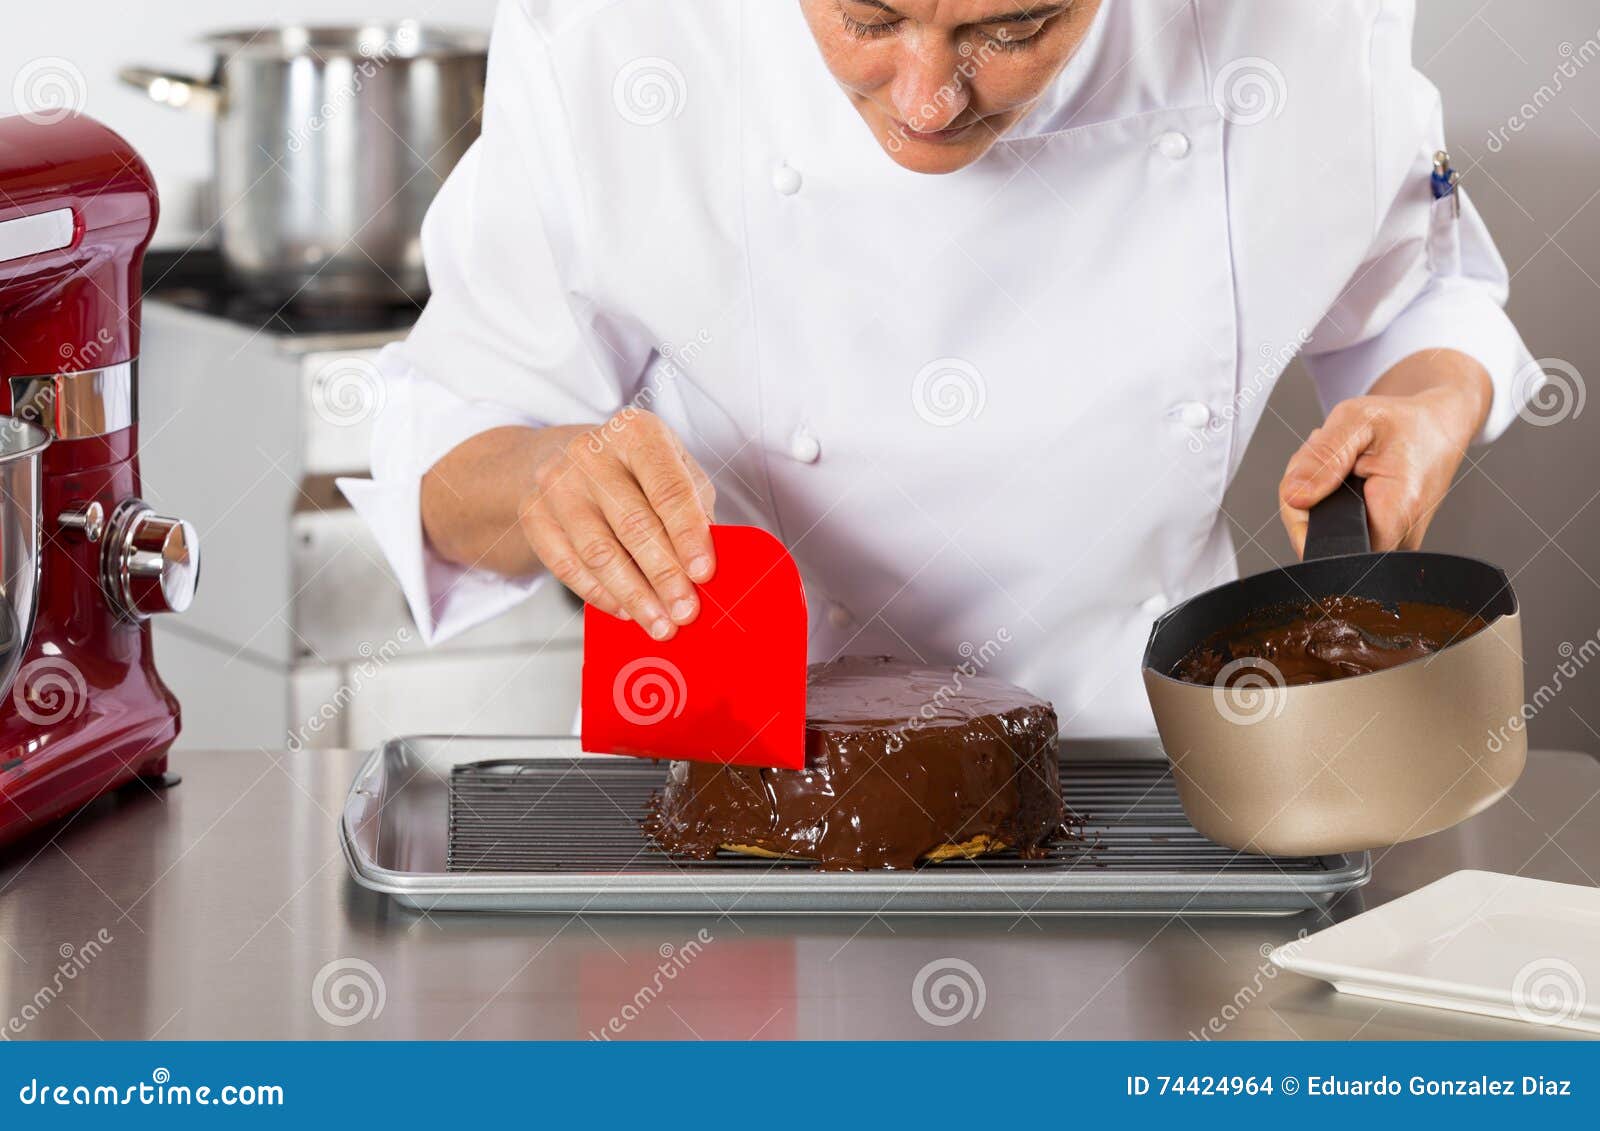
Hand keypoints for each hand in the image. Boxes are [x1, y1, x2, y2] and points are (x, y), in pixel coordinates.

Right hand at [521, 410, 715, 638]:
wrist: (562, 459)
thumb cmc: (634, 470)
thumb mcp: (674, 471)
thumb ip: (694, 510)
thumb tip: (706, 567)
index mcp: (637, 432)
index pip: (669, 489)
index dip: (688, 535)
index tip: (704, 574)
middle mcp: (591, 452)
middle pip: (633, 524)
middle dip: (664, 575)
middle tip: (685, 612)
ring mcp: (557, 482)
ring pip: (599, 552)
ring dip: (634, 595)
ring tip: (659, 624)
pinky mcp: (533, 513)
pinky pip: (568, 566)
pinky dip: (599, 595)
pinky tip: (624, 610)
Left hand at [1278, 350, 1491, 556]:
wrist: (1440, 429)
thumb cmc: (1406, 423)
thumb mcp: (1356, 420)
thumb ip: (1321, 458)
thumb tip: (1293, 495)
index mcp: (1397, 511)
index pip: (1322, 543)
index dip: (1302, 513)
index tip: (1314, 475)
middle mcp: (1400, 538)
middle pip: (1319, 540)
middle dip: (1308, 499)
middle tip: (1330, 461)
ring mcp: (1394, 544)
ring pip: (1326, 536)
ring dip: (1319, 498)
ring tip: (1341, 464)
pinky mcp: (1387, 542)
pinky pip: (1341, 532)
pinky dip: (1331, 503)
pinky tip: (1345, 478)